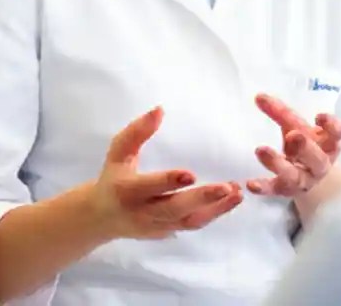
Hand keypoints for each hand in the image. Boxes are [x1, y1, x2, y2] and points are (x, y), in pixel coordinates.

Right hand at [90, 106, 242, 239]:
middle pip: (173, 208)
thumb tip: (159, 109)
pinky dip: (215, 213)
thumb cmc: (113, 177)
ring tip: (238, 192)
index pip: (148, 187)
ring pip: (189, 221)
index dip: (168, 182)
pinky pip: (194, 224)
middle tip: (227, 187)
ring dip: (216, 209)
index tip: (191, 174)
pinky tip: (233, 199)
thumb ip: (137, 132)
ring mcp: (157, 226)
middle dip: (201, 199)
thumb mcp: (118, 153)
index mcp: (127, 191)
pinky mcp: (169, 232)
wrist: (102, 218)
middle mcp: (142, 212)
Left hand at [245, 94, 340, 196]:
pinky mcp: (286, 190)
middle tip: (293, 136)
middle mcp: (320, 164)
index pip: (337, 134)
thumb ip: (281, 112)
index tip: (319, 116)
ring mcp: (304, 180)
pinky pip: (275, 189)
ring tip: (261, 150)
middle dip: (306, 148)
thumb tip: (259, 96)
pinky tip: (250, 183)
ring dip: (278, 164)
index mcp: (329, 144)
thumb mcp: (297, 127)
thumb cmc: (305, 145)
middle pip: (317, 159)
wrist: (309, 176)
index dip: (331, 126)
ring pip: (295, 176)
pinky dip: (264, 187)